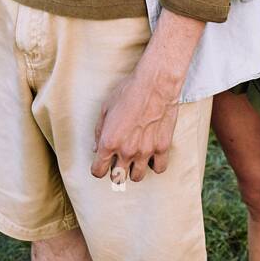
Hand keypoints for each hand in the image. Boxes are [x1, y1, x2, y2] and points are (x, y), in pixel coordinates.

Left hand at [90, 8, 203, 181]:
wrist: (155, 83)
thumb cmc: (128, 91)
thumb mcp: (106, 108)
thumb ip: (99, 131)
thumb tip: (96, 148)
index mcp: (109, 142)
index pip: (98, 171)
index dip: (98, 168)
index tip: (102, 163)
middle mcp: (126, 151)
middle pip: (118, 177)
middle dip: (116, 170)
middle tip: (119, 159)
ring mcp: (146, 151)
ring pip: (137, 177)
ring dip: (135, 170)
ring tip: (136, 159)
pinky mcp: (163, 147)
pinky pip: (159, 168)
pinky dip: (155, 165)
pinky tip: (152, 155)